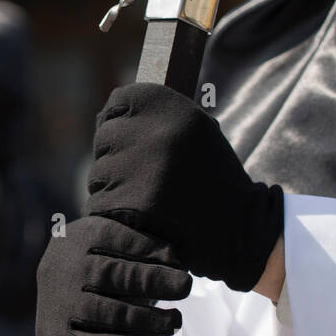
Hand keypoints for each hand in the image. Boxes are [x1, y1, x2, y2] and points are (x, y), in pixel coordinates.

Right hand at [36, 215, 189, 335]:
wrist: (51, 307)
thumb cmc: (95, 272)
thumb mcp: (105, 246)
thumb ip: (136, 245)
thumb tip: (175, 259)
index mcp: (78, 238)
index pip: (116, 238)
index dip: (151, 249)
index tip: (178, 261)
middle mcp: (63, 269)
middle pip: (112, 274)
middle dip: (154, 280)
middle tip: (185, 286)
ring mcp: (59, 304)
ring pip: (108, 313)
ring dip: (148, 319)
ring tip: (175, 320)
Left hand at [86, 83, 282, 292]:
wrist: (236, 235)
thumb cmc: (215, 185)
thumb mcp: (197, 137)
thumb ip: (155, 120)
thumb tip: (105, 116)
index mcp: (177, 110)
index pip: (120, 100)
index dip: (119, 120)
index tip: (128, 135)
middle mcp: (154, 133)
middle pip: (105, 136)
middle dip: (116, 155)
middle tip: (143, 176)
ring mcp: (136, 168)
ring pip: (99, 171)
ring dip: (113, 186)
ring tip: (148, 199)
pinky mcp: (123, 201)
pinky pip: (99, 200)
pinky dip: (113, 211)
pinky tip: (140, 218)